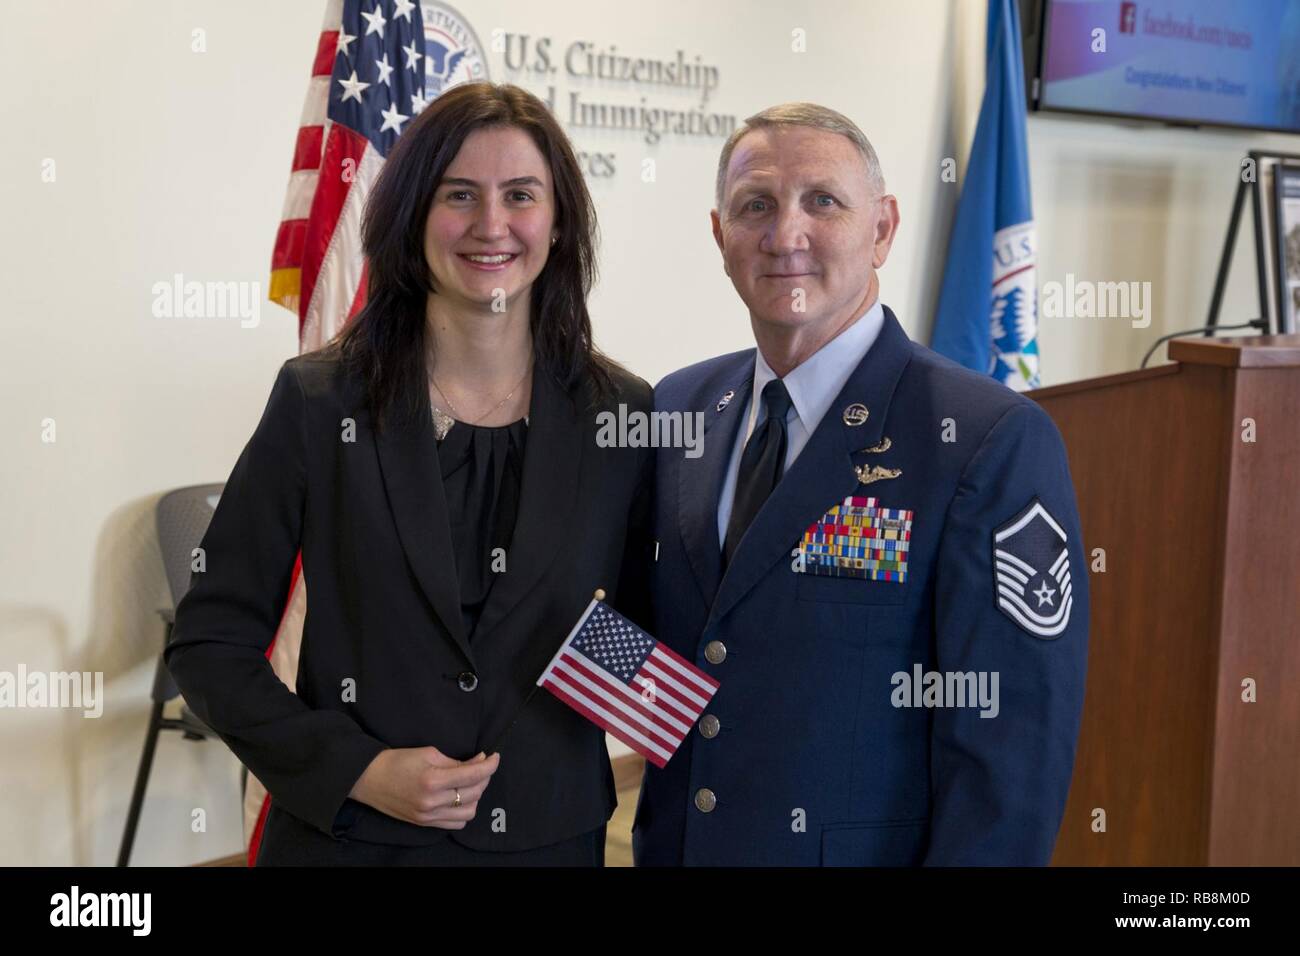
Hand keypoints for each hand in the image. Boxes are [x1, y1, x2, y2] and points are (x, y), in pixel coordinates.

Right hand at [349, 747, 500, 828]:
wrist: (369, 779)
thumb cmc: (397, 761)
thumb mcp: (428, 753)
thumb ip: (455, 761)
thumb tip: (478, 762)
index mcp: (433, 780)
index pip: (473, 775)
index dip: (489, 765)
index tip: (495, 756)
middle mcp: (433, 802)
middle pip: (474, 793)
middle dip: (484, 777)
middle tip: (481, 764)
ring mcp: (428, 816)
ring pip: (469, 812)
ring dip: (476, 796)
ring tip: (470, 782)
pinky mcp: (424, 824)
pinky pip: (455, 823)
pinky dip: (464, 810)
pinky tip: (460, 798)